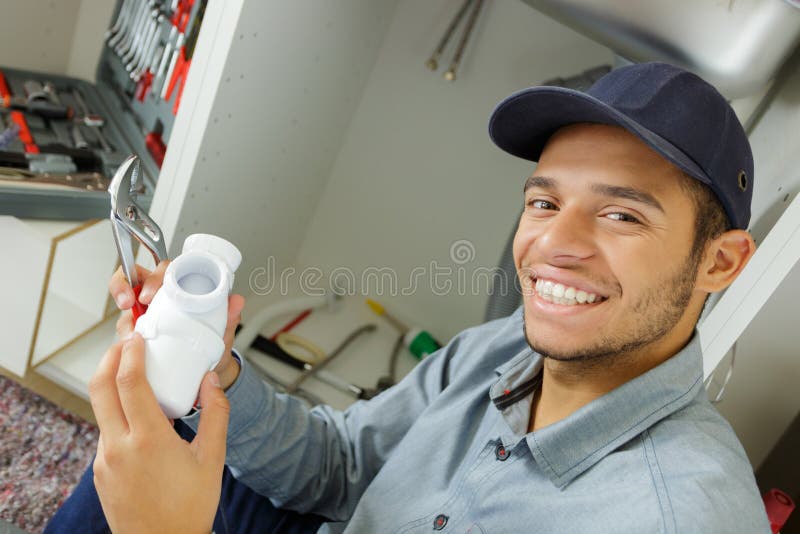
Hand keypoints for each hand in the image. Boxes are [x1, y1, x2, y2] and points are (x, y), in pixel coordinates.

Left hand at [90, 332, 228, 532]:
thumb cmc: (190, 508)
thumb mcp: (213, 458)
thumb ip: (215, 413)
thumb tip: (211, 381)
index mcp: (149, 440)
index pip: (129, 383)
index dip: (130, 353)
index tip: (137, 336)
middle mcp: (119, 447)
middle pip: (100, 388)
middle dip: (109, 358)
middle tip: (124, 342)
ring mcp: (105, 460)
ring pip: (101, 409)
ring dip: (113, 386)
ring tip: (136, 376)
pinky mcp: (100, 472)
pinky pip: (106, 432)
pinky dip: (117, 413)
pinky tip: (139, 417)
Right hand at [109, 262, 245, 389]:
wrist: (205, 373)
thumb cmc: (211, 344)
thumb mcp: (221, 332)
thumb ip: (229, 316)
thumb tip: (236, 302)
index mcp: (181, 288)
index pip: (163, 270)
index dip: (153, 276)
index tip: (150, 293)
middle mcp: (160, 298)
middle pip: (134, 279)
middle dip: (124, 287)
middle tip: (129, 304)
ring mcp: (145, 315)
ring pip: (125, 304)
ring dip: (123, 316)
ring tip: (130, 331)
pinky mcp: (136, 334)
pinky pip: (123, 330)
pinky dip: (123, 336)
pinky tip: (128, 346)